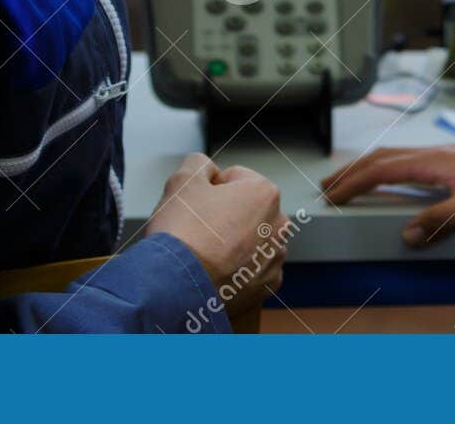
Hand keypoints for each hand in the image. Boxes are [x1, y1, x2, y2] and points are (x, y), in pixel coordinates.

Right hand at [144, 153, 289, 313]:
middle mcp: (279, 225)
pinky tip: (215, 272)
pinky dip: (237, 269)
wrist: (175, 290)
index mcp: (265, 193)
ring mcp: (275, 258)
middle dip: (224, 216)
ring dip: (232, 242)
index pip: (233, 178)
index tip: (195, 209)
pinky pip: (251, 269)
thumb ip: (198, 163)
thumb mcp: (182, 181)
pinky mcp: (267, 286)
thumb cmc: (182, 235)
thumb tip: (206, 168)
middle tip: (197, 231)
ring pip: (250, 239)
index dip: (208, 189)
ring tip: (205, 254)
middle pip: (245, 209)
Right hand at [320, 137, 454, 245]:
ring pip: (394, 157)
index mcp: (432, 161)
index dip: (353, 183)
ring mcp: (441, 155)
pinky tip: (394, 180)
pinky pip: (409, 161)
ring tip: (351, 181)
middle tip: (328, 187)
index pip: (381, 170)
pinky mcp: (452, 161)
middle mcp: (432, 154)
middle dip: (351, 172)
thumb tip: (407, 234)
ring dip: (368, 168)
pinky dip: (389, 168)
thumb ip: (440, 220)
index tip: (331, 196)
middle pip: (381, 159)